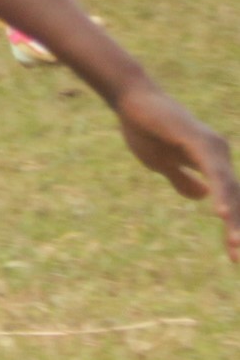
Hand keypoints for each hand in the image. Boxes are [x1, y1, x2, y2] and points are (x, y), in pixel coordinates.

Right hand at [113, 76, 239, 260]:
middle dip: (237, 229)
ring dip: (234, 218)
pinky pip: (214, 172)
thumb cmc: (144, 127)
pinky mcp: (199, 141)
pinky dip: (221, 193)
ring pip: (230, 189)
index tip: (233, 257)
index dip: (233, 228)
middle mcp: (220, 154)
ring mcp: (212, 147)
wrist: (130, 100)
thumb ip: (183, 179)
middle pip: (236, 198)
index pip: (231, 201)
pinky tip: (223, 212)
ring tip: (236, 244)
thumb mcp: (162, 163)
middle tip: (237, 259)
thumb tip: (203, 197)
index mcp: (212, 162)